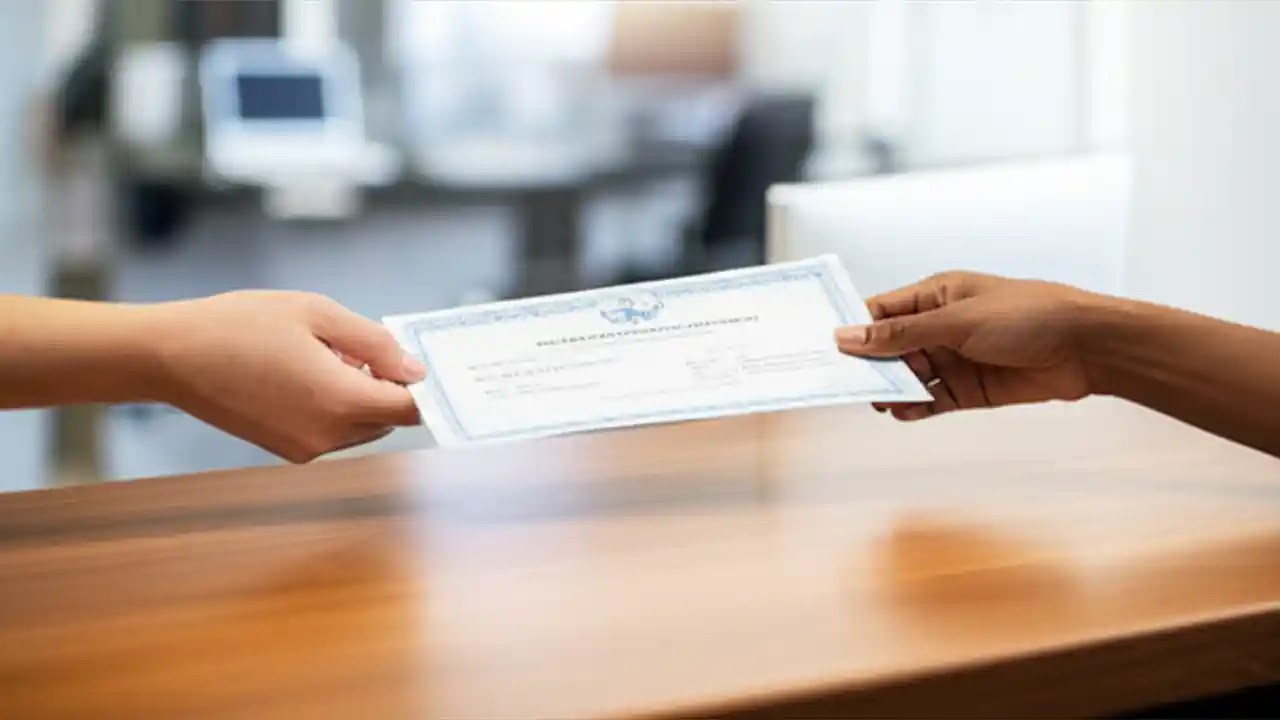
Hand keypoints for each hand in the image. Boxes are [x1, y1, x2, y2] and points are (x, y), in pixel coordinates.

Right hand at [144, 291, 424, 461]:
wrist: (172, 356)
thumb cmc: (241, 324)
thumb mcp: (318, 314)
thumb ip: (375, 344)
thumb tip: (415, 372)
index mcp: (340, 400)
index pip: (409, 408)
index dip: (422, 386)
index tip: (422, 363)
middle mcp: (328, 435)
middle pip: (388, 419)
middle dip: (387, 385)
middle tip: (358, 347)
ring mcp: (306, 448)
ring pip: (363, 427)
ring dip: (360, 396)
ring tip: (323, 356)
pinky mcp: (287, 450)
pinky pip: (334, 432)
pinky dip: (335, 407)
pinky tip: (304, 373)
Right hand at [835, 272, 1102, 420]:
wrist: (1087, 348)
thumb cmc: (1028, 315)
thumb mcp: (956, 321)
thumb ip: (901, 334)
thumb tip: (848, 337)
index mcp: (935, 295)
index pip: (881, 312)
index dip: (854, 330)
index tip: (826, 350)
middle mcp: (941, 326)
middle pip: (889, 348)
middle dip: (869, 365)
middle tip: (845, 384)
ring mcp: (955, 359)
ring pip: (908, 377)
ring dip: (891, 389)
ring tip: (876, 402)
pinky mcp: (970, 389)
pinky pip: (931, 400)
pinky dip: (915, 407)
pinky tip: (903, 412)